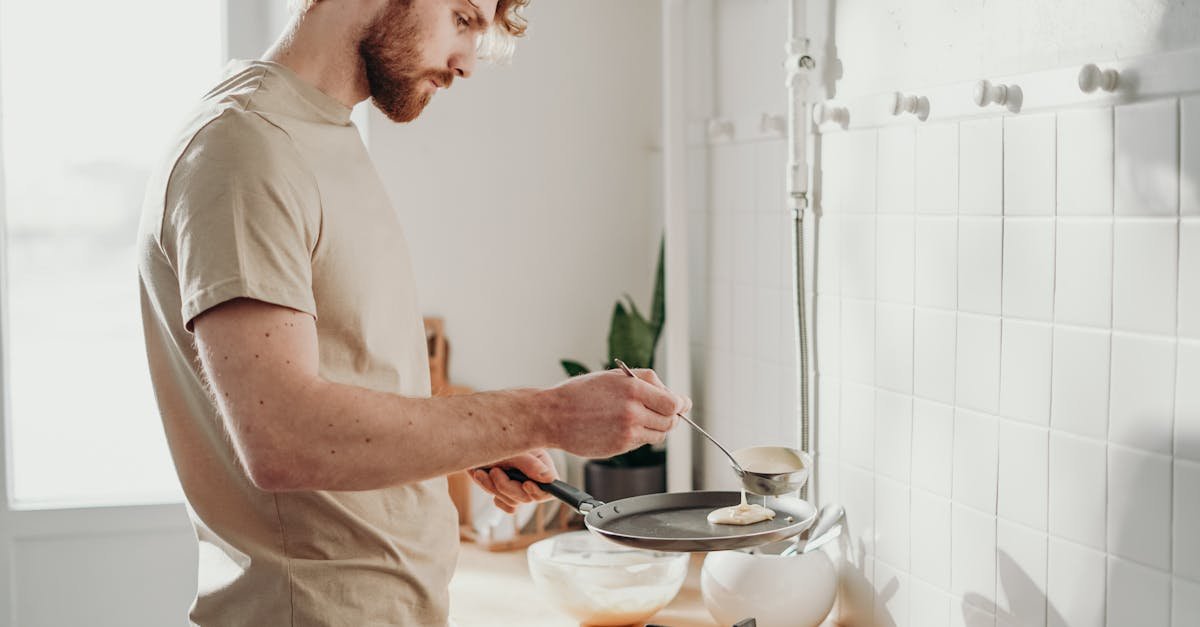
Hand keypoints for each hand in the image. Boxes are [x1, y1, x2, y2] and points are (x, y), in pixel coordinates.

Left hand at [470, 449, 558, 513]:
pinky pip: (505, 504)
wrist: (469, 441)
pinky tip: (484, 478)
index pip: (550, 486)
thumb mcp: (512, 449)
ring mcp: (518, 484)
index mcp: (540, 462)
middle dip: (508, 487)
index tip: (526, 485)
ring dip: (494, 488)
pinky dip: (492, 493)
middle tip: (495, 471)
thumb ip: (530, 464)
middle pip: (528, 497)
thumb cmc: (492, 438)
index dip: (539, 490)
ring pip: (513, 501)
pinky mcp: (505, 491)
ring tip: (482, 472)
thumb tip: (550, 479)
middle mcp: (532, 475)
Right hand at [543, 368, 690, 458]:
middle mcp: (633, 412)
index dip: (680, 404)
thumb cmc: (579, 393)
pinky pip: (641, 442)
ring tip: (636, 417)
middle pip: (670, 421)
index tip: (680, 404)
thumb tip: (674, 396)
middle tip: (658, 410)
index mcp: (633, 389)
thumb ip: (645, 382)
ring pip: (659, 434)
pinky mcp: (620, 447)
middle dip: (669, 416)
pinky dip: (639, 436)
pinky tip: (622, 427)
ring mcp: (627, 432)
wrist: (552, 416)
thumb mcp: (613, 376)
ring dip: (655, 427)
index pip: (674, 403)